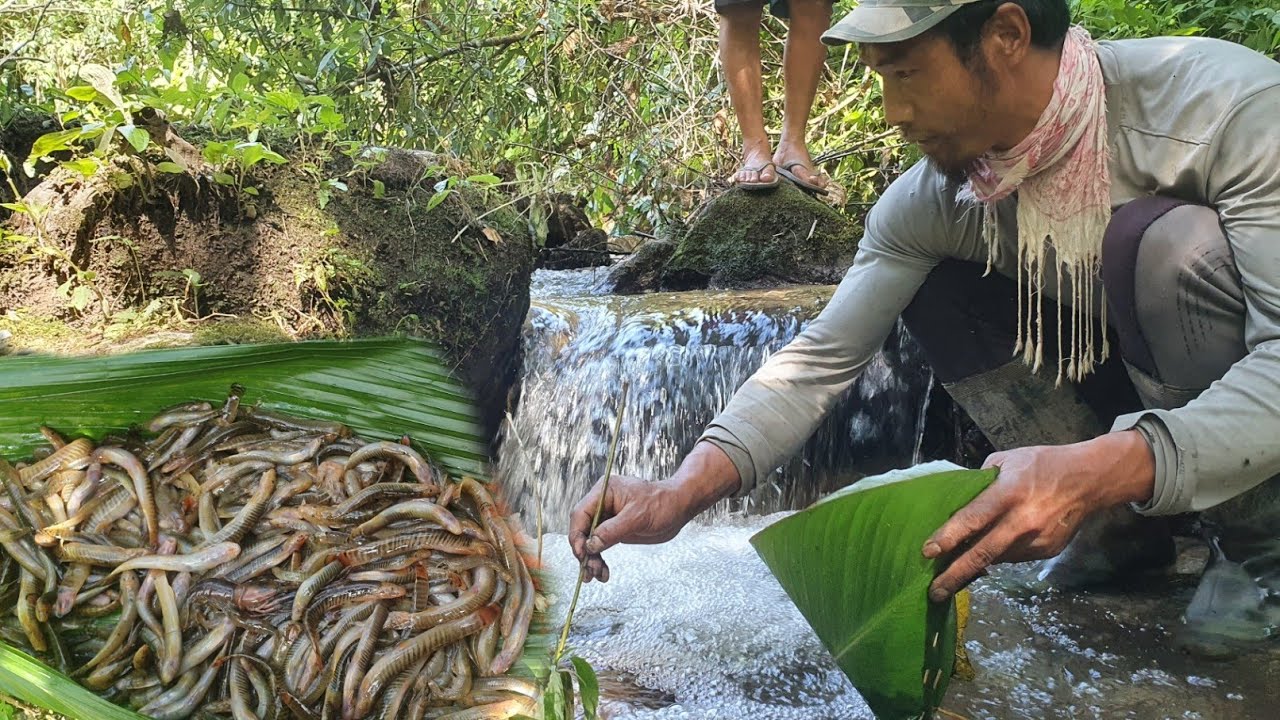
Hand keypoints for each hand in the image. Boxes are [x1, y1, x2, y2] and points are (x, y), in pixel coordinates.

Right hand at [568, 476, 693, 582]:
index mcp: (604, 492)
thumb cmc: (662, 503)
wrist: (679, 507)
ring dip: (591, 559)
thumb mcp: (638, 517)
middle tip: (589, 571)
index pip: (580, 514)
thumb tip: (590, 545)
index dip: (577, 535)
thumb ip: (612, 531)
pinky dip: (599, 559)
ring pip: (589, 541)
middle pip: (582, 529)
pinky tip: (603, 572)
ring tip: (598, 575)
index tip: (581, 554)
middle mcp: (602, 504)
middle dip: (584, 551)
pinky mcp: (614, 530)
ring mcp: (607, 518)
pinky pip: (600, 546)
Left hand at [922, 430, 1154, 601]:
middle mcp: (1022, 521)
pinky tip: (989, 550)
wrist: (1089, 480)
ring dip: (974, 566)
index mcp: (1009, 493)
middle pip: (982, 554)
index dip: (949, 537)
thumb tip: (958, 502)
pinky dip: (998, 555)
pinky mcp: (1046, 552)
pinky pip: (1013, 557)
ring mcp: (1036, 540)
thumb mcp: (1007, 460)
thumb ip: (981, 482)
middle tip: (934, 592)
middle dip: (955, 576)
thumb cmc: (1043, 464)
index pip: (973, 519)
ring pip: (996, 559)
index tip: (928, 552)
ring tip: (953, 572)